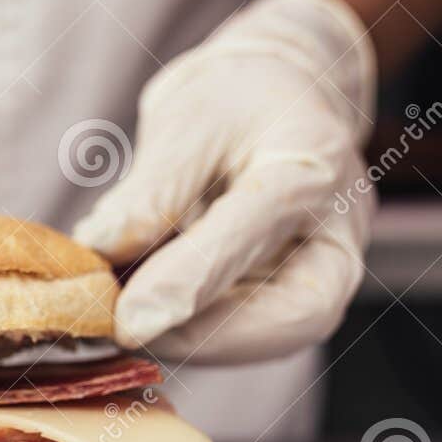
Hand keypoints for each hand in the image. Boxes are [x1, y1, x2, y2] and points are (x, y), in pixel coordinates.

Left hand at [73, 0, 376, 363]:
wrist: (277, 102)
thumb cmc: (233, 102)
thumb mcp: (186, 121)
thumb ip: (150, 190)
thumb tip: (102, 252)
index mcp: (313, 162)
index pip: (252, 231)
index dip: (186, 279)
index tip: (127, 318)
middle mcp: (340, 229)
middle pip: (292, 314)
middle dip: (202, 335)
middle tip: (123, 329)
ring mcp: (328, 271)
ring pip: (272, 336)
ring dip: (193, 339)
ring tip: (125, 315)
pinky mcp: (302, 298)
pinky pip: (253, 334)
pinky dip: (196, 332)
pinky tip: (147, 313)